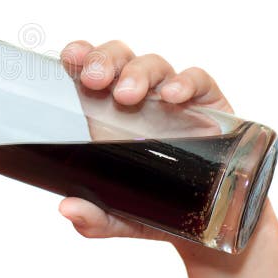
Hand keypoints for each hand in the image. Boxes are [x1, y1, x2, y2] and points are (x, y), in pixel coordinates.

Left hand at [56, 39, 233, 244]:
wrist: (210, 223)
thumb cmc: (155, 206)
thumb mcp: (120, 216)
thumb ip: (93, 217)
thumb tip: (67, 208)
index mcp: (106, 109)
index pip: (88, 68)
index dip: (80, 55)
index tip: (70, 58)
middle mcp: (138, 95)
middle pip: (119, 57)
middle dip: (104, 60)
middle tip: (95, 80)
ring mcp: (172, 97)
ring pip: (153, 64)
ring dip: (138, 72)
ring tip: (128, 95)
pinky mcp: (207, 104)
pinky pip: (197, 80)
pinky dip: (185, 82)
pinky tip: (173, 96)